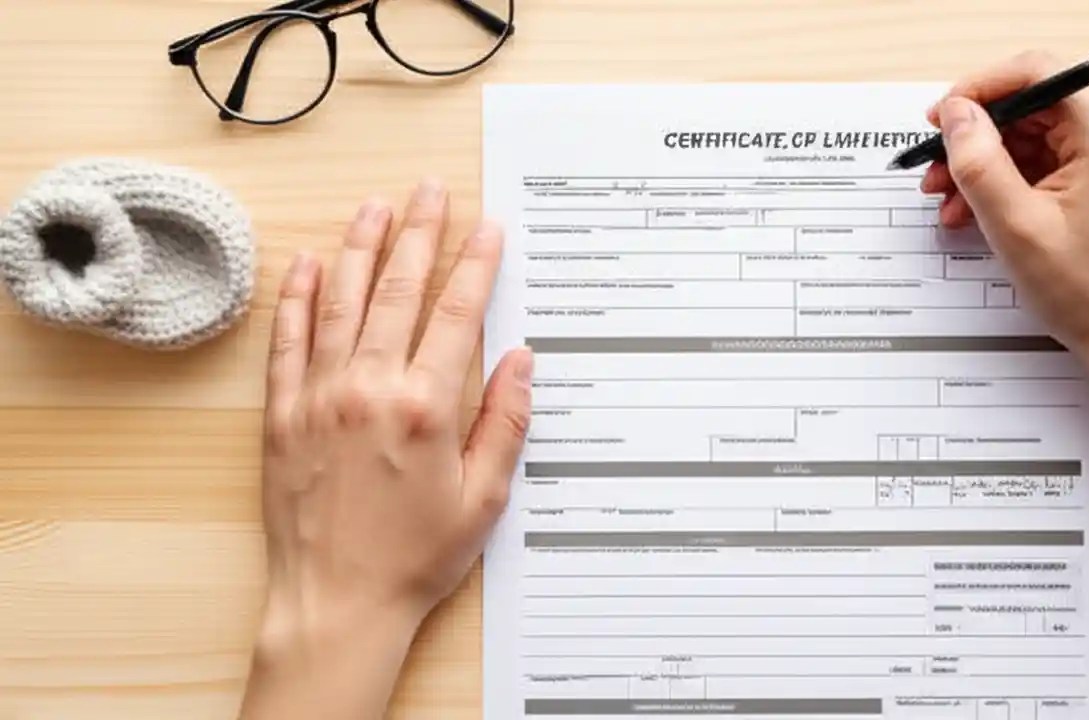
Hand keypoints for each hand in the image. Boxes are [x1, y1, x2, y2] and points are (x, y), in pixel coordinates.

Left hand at [239, 180, 531, 719]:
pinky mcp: (280, 415)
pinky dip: (297, 297)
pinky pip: (287, 340)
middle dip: (418, 233)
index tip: (488, 228)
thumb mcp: (484, 497)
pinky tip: (308, 264)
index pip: (456, 314)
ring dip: (359, 247)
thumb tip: (521, 361)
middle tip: (429, 193)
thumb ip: (505, 422)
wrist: (336, 602)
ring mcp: (319, 397)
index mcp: (425, 407)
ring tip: (374, 207)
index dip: (476, 263)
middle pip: (397, 291)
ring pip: (340, 301)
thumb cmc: (414, 558)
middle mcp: (369, 389)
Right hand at [922, 51, 1088, 370]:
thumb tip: (955, 115)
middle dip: (975, 138)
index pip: (1035, 72)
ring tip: (951, 199)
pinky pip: (1048, 155)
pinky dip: (1010, 177)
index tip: (940, 118)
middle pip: (1030, 105)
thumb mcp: (1016, 227)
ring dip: (987, 163)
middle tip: (935, 171)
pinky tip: (980, 207)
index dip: (977, 90)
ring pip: (1034, 132)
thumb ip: (979, 163)